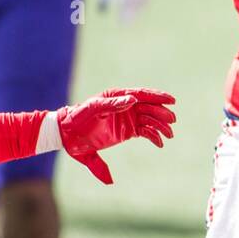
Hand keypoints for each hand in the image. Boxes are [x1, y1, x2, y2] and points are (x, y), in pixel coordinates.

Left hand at [57, 89, 176, 184]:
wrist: (67, 134)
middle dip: (162, 114)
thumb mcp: (94, 109)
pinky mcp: (127, 132)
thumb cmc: (78, 118)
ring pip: (150, 121)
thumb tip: (133, 100)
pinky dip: (154, 137)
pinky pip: (145, 132)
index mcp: (118, 97)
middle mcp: (126, 106)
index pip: (142, 95)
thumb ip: (113, 105)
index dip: (158, 96)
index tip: (172, 100)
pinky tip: (160, 143)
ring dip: (161, 126)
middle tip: (172, 121)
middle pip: (150, 108)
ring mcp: (128, 119)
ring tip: (170, 134)